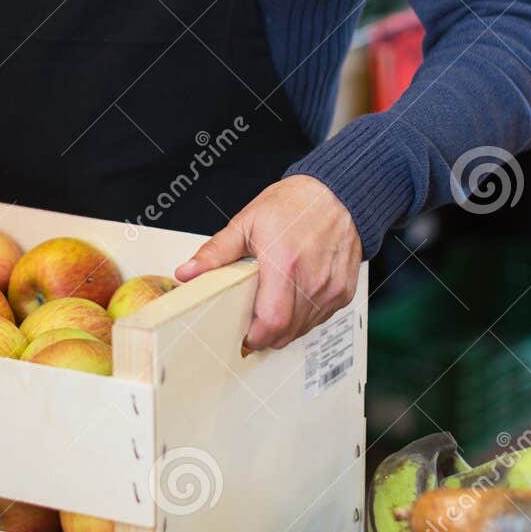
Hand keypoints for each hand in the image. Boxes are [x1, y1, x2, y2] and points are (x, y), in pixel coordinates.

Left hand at [175, 175, 361, 351]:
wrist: (337, 195)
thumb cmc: (294, 205)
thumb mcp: (247, 222)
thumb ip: (216, 252)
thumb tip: (187, 272)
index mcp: (285, 263)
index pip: (272, 320)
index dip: (255, 336)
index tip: (243, 335)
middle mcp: (312, 280)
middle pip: (286, 332)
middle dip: (266, 336)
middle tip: (252, 324)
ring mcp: (331, 289)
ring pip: (303, 330)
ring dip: (284, 328)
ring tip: (272, 307)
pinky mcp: (343, 292)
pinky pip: (319, 319)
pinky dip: (303, 318)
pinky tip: (293, 298)